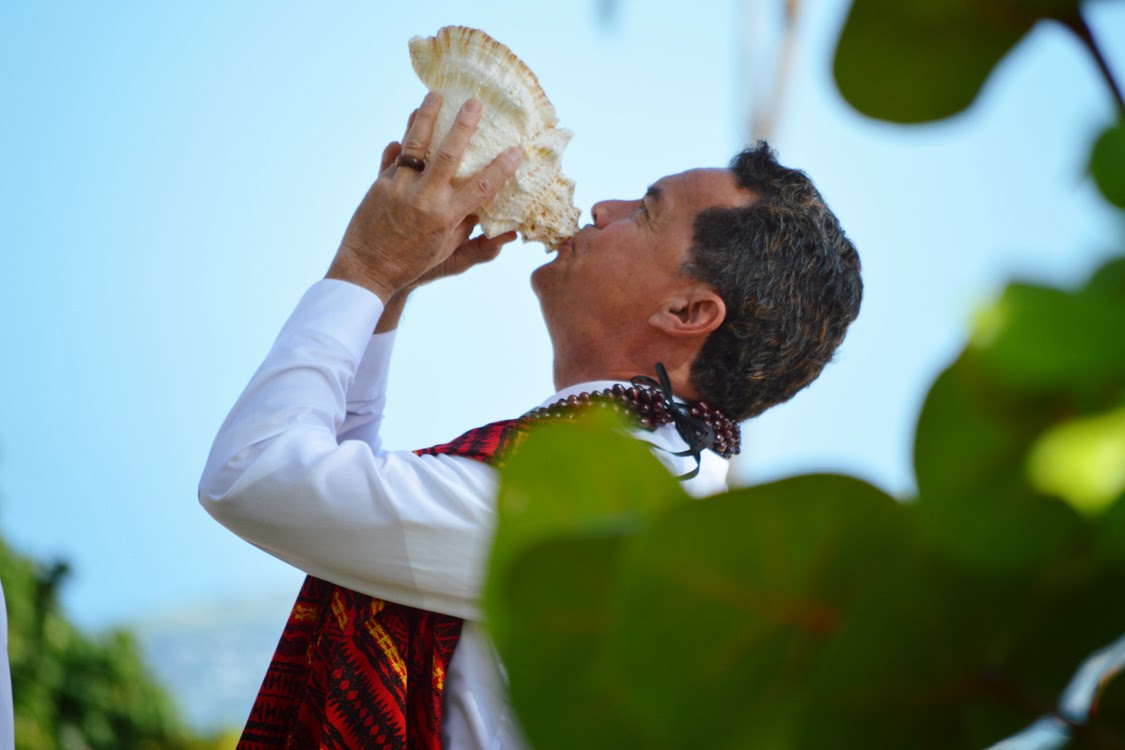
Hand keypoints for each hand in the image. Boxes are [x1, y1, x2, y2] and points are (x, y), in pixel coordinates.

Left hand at [327, 92, 522, 301]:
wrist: (367, 270)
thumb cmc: (413, 265)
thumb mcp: (448, 253)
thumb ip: (473, 235)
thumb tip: (505, 229)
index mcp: (447, 217)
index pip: (482, 187)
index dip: (502, 167)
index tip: (516, 150)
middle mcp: (425, 199)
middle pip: (449, 154)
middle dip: (464, 125)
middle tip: (475, 103)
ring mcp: (400, 188)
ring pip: (416, 144)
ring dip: (426, 117)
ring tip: (434, 95)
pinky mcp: (380, 185)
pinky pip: (394, 157)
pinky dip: (403, 139)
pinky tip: (410, 121)